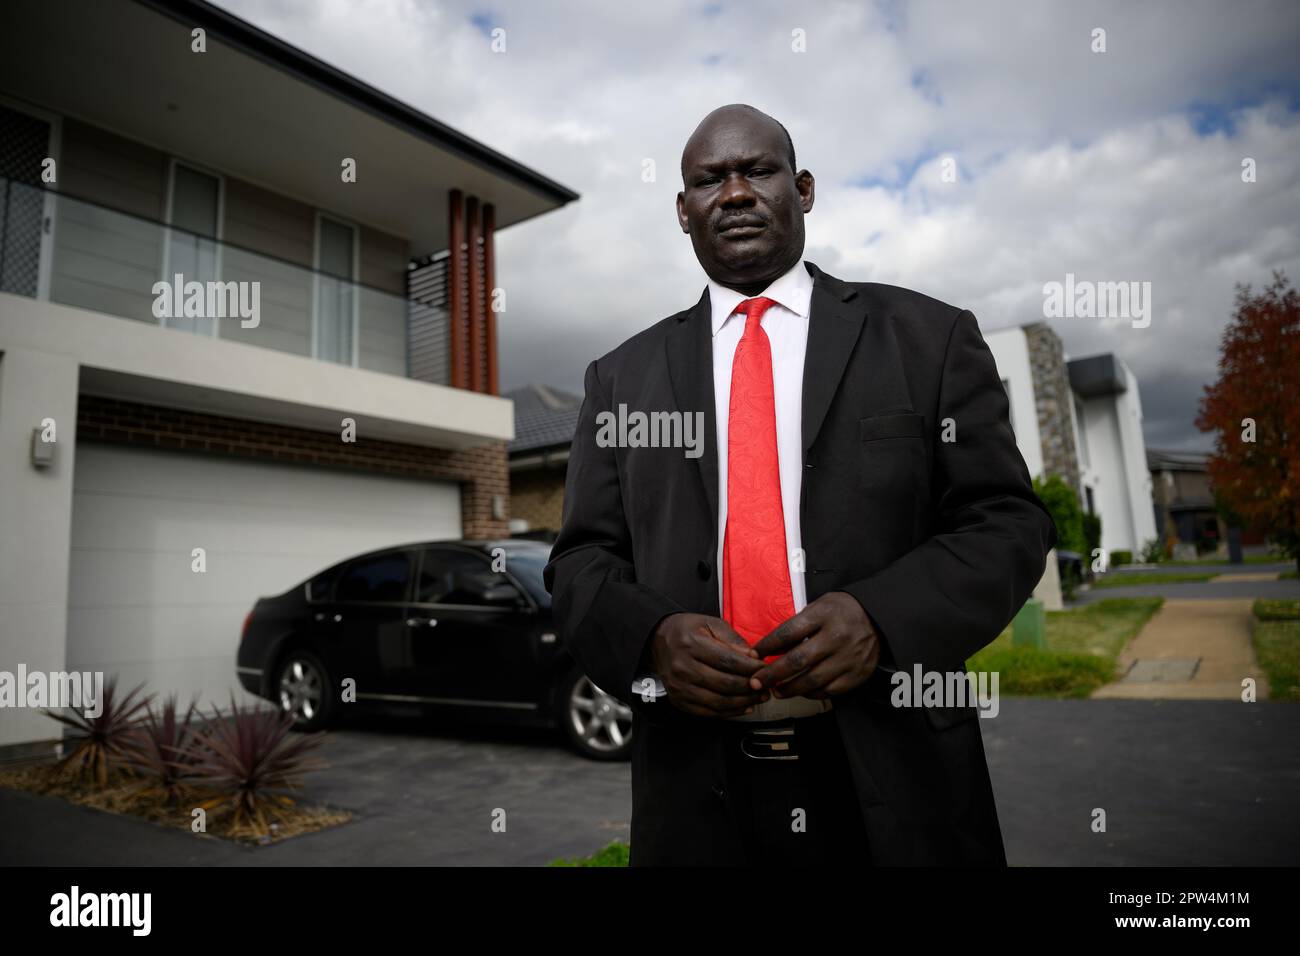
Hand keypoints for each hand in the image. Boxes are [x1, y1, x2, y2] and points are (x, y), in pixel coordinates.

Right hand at [649, 613, 769, 717]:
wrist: (658, 642)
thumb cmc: (687, 631)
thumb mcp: (709, 623)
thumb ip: (733, 639)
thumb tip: (753, 658)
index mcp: (691, 644)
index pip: (728, 661)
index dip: (751, 669)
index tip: (765, 669)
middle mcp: (682, 667)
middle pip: (725, 684)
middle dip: (751, 688)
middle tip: (766, 686)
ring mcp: (679, 687)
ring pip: (719, 702)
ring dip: (744, 702)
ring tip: (759, 698)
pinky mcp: (679, 701)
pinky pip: (709, 712)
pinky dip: (730, 713)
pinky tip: (744, 706)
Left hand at [748, 592, 880, 699]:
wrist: (879, 619)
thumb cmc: (842, 612)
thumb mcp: (818, 607)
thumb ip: (796, 627)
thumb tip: (768, 650)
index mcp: (823, 615)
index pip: (787, 633)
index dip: (766, 647)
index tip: (753, 655)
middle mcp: (836, 637)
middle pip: (797, 661)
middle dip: (772, 675)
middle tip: (756, 682)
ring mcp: (847, 658)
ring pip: (811, 680)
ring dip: (789, 689)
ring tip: (775, 690)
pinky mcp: (856, 674)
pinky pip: (828, 690)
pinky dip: (811, 693)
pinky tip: (800, 691)